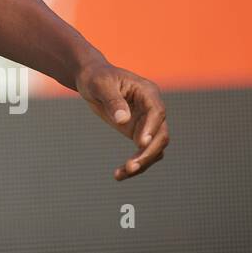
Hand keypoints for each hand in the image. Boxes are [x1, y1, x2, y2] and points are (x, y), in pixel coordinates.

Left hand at [75, 62, 169, 180]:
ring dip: (142, 162)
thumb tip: (123, 120)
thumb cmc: (96, 77)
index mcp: (148, 92)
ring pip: (155, 148)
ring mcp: (148, 123)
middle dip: (148, 152)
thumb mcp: (100, 85)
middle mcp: (152, 109)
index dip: (151, 128)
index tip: (141, 143)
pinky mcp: (139, 133)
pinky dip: (135, 164)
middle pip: (160, 135)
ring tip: (122, 173)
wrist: (91, 79)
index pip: (156, 112)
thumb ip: (112, 100)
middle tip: (131, 166)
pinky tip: (119, 174)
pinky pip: (143, 152)